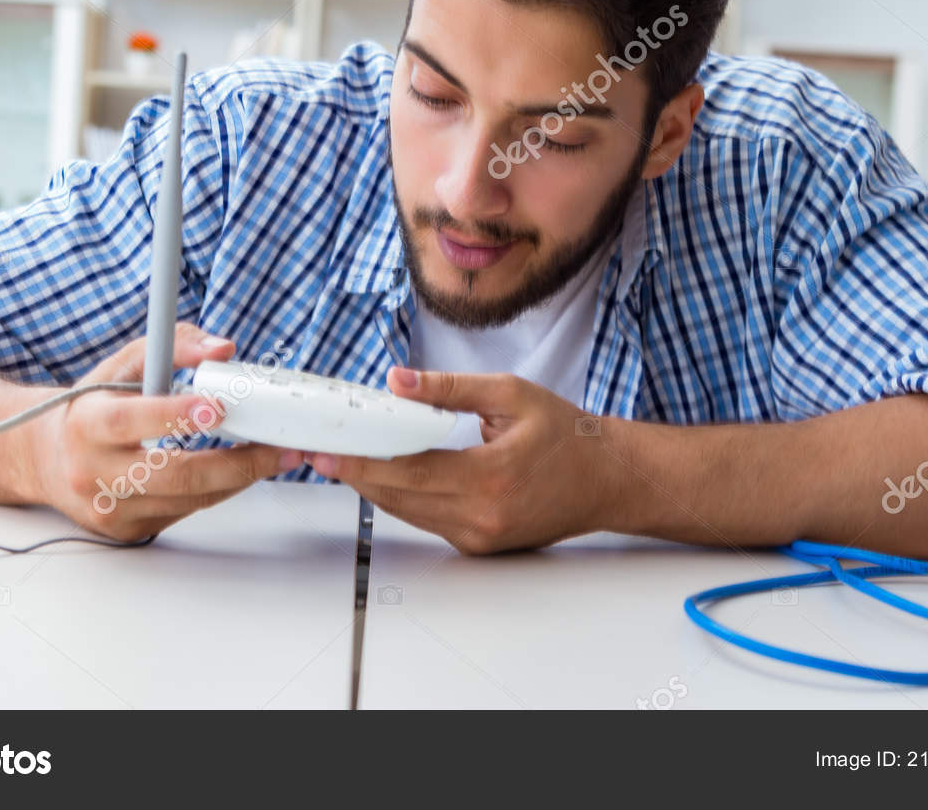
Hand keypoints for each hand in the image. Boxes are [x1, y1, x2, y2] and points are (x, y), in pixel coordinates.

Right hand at [26, 322, 302, 540]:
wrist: (48, 459)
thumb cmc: (93, 406)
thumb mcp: (123, 364)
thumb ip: (174, 346)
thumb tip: (222, 350)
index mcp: (87, 424)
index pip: (130, 422)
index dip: (174, 415)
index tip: (217, 408)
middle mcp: (93, 472)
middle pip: (172, 475)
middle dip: (235, 462)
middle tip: (277, 447)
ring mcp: (110, 509)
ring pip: (188, 499)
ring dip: (239, 478)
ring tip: (275, 456)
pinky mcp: (128, 530)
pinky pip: (185, 513)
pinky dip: (219, 491)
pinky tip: (239, 471)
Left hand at [308, 367, 621, 553]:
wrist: (606, 479)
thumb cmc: (566, 434)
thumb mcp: (511, 394)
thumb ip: (450, 389)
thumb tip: (398, 381)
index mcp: (491, 476)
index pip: (410, 472)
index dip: (362, 463)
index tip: (327, 452)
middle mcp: (483, 515)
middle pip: (400, 498)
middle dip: (357, 474)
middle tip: (321, 451)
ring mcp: (481, 537)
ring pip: (409, 513)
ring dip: (375, 487)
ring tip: (345, 459)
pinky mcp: (480, 546)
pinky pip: (428, 521)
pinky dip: (405, 498)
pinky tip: (388, 474)